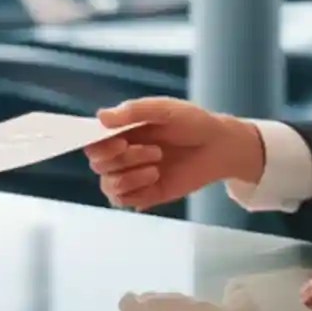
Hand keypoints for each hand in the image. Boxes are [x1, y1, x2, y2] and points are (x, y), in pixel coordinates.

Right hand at [85, 98, 262, 210]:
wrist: (219, 147)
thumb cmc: (192, 122)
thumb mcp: (165, 109)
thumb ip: (135, 112)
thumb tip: (101, 117)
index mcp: (121, 132)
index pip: (92, 142)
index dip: (99, 145)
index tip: (121, 142)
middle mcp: (121, 154)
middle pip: (98, 165)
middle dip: (123, 160)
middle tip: (155, 151)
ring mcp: (131, 176)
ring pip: (108, 185)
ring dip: (130, 177)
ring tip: (157, 167)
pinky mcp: (144, 194)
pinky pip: (122, 200)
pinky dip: (135, 192)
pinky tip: (155, 179)